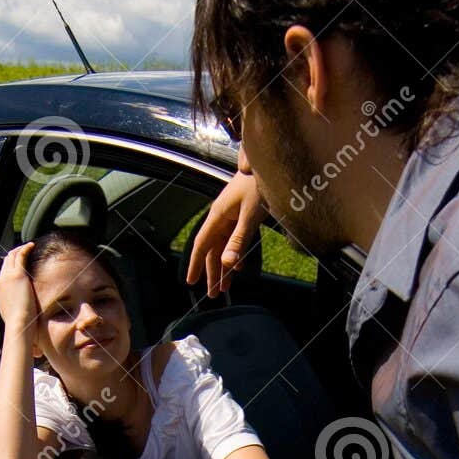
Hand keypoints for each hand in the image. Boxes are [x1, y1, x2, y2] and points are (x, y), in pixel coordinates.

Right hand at [0, 241, 38, 332]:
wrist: (18, 325)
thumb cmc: (19, 324)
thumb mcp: (14, 316)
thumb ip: (16, 309)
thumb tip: (20, 312)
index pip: (3, 272)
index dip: (10, 265)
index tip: (19, 262)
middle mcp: (1, 281)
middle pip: (6, 261)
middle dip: (14, 254)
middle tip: (25, 250)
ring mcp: (8, 277)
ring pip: (11, 256)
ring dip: (19, 249)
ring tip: (29, 246)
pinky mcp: (17, 275)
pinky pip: (20, 256)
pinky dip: (25, 248)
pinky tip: (32, 245)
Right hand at [185, 171, 265, 297]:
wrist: (268, 163)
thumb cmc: (259, 186)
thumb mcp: (250, 215)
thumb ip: (239, 240)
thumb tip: (227, 263)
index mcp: (218, 216)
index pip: (202, 244)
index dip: (196, 264)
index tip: (190, 281)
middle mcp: (221, 217)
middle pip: (213, 250)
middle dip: (212, 273)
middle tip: (212, 295)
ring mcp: (231, 216)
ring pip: (224, 247)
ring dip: (224, 268)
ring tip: (225, 288)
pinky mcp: (241, 215)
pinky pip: (234, 240)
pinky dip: (235, 256)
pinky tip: (238, 268)